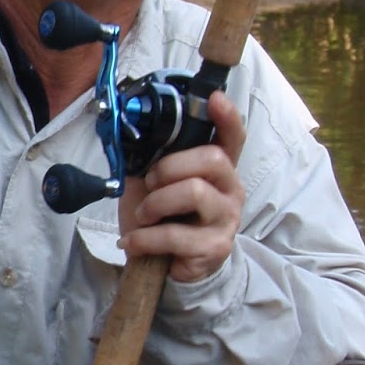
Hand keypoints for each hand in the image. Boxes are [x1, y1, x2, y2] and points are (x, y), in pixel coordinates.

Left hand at [117, 90, 245, 283]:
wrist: (165, 265)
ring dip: (156, 202)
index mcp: (218, 169)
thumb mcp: (154, 182)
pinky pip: (176, 234)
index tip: (214, 100)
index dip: (227, 117)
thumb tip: (132, 131)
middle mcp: (230, 190)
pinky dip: (144, 238)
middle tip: (151, 183)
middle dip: (169, 168)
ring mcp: (226, 219)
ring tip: (144, 215)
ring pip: (194, 192)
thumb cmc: (162, 217)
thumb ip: (154, 158)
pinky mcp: (214, 248)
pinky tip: (134, 241)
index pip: (233, 137)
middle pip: (212, 159)